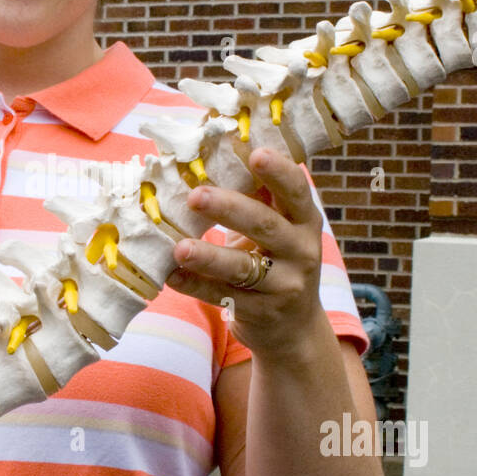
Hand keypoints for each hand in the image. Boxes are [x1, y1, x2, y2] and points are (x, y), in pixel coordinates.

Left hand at [165, 146, 324, 360]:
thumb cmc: (275, 260)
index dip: (279, 172)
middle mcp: (301, 251)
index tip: (255, 154)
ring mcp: (284, 285)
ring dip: (209, 256)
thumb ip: (257, 196)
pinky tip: (171, 275)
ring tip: (179, 248)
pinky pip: (223, 296)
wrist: (293, 328)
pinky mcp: (262, 312)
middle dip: (229, 208)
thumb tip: (215, 148)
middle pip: (265, 225)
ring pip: (243, 267)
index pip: (297, 191)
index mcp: (305, 220)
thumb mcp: (277, 227)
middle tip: (195, 196)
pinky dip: (195, 286)